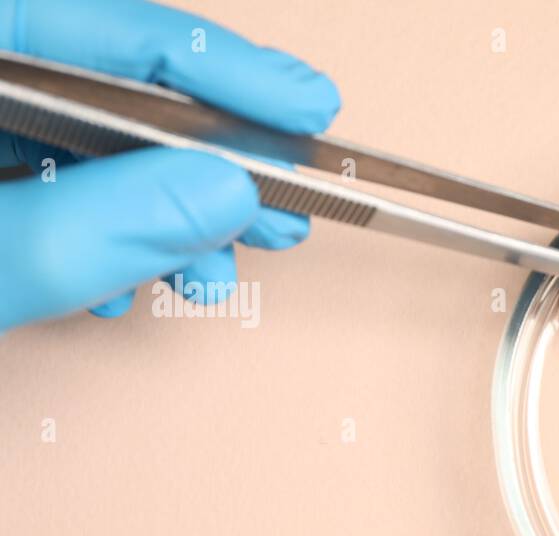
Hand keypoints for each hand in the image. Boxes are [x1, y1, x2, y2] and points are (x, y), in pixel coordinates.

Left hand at [0, 0, 339, 330]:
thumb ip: (95, 226)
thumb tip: (226, 191)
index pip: (113, 31)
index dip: (222, 71)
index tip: (307, 109)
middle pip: (112, 88)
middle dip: (209, 159)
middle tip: (285, 205)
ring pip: (90, 142)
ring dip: (170, 214)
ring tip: (216, 268)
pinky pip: (54, 182)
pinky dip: (108, 235)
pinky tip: (126, 284)